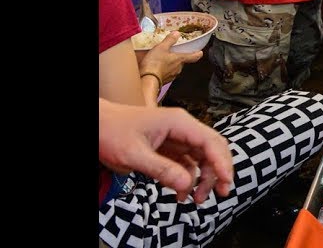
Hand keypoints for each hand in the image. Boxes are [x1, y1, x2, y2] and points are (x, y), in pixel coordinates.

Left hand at [99, 99, 232, 203]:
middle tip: (220, 193)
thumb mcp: (134, 154)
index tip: (226, 182)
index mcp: (179, 123)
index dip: (222, 162)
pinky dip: (188, 179)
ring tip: (196, 199)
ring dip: (203, 178)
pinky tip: (181, 194)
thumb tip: (187, 185)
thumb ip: (162, 169)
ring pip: (201, 158)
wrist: (96, 125)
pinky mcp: (169, 148)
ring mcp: (177, 138)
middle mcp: (183, 129)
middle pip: (211, 149)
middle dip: (218, 172)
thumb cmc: (111, 133)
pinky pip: (187, 164)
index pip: (210, 142)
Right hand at [139, 32, 204, 84]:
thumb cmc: (155, 63)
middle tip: (173, 53)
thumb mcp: (161, 48)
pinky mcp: (165, 81)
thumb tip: (177, 33)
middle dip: (179, 58)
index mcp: (180, 59)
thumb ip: (169, 40)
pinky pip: (167, 74)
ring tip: (163, 60)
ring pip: (174, 68)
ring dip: (171, 64)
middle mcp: (178, 68)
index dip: (197, 54)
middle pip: (182, 62)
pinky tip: (157, 68)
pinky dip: (164, 70)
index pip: (193, 57)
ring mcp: (172, 76)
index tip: (200, 52)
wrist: (147, 80)